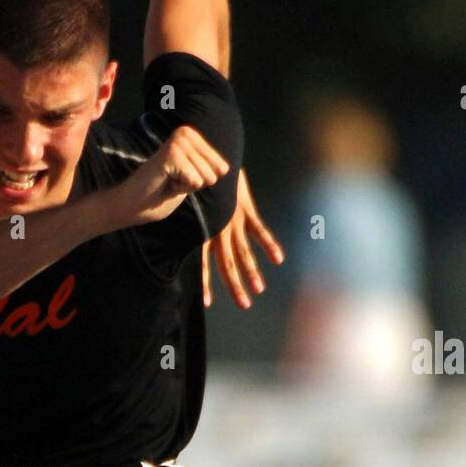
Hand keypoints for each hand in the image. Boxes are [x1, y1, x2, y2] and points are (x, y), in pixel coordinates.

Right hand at [108, 125, 229, 228]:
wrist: (132, 204)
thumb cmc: (160, 194)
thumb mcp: (191, 178)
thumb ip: (207, 169)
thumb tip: (226, 168)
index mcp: (192, 135)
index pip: (222, 167)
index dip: (200, 182)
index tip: (179, 180)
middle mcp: (186, 132)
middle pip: (215, 172)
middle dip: (195, 185)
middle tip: (171, 182)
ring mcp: (179, 142)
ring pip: (206, 177)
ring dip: (186, 187)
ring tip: (167, 181)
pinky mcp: (172, 154)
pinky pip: (195, 181)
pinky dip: (180, 189)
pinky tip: (164, 182)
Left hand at [201, 167, 282, 307]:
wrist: (210, 161)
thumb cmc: (202, 188)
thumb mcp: (194, 210)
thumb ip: (195, 226)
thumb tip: (187, 243)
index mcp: (206, 232)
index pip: (205, 263)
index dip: (206, 282)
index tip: (207, 303)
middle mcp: (219, 230)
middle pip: (229, 263)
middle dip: (236, 286)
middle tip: (244, 305)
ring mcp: (234, 220)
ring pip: (244, 251)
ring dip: (252, 271)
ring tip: (259, 289)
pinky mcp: (246, 209)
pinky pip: (259, 229)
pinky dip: (269, 244)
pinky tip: (278, 258)